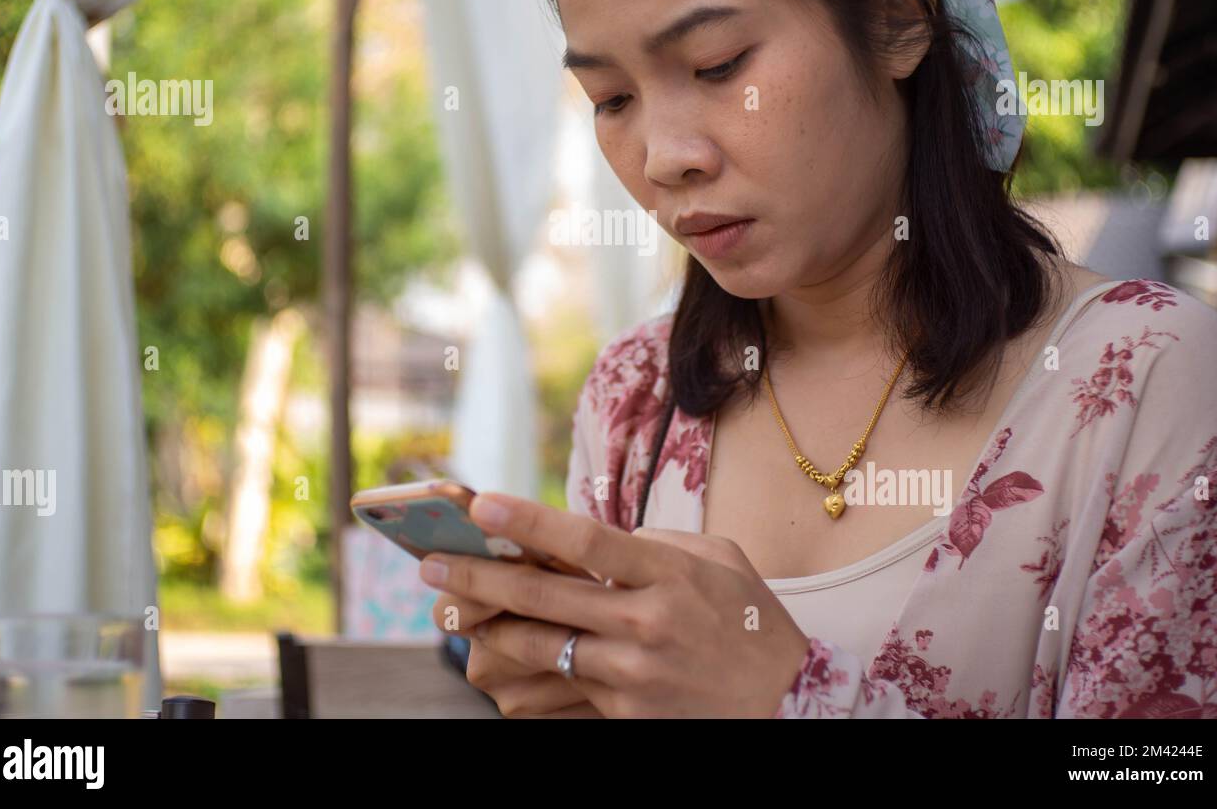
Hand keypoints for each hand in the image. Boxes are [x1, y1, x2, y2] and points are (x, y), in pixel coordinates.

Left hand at [419, 493, 811, 717]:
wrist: (784, 704)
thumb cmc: (749, 620)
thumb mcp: (717, 562)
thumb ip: (655, 545)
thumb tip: (593, 541)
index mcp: (668, 574)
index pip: (586, 540)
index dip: (529, 521)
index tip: (481, 503)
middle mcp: (646, 622)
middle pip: (545, 594)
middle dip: (480, 577)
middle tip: (432, 566)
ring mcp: (633, 672)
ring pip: (540, 646)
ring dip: (488, 626)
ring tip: (451, 608)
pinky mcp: (625, 712)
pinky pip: (562, 684)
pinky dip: (529, 666)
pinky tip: (499, 650)